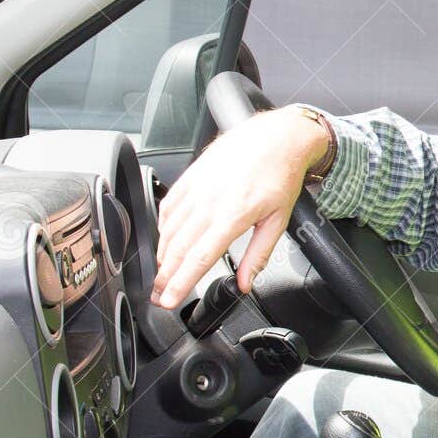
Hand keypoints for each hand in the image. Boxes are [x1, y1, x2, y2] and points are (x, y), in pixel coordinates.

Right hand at [152, 107, 332, 308]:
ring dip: (162, 255)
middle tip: (158, 295)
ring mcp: (196, 188)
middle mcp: (209, 201)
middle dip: (164, 276)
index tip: (168, 299)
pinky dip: (163, 227)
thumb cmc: (280, 175)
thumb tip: (245, 283)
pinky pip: (168, 207)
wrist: (276, 137)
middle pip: (177, 248)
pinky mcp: (190, 177)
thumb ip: (259, 255)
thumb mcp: (279, 220)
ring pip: (169, 229)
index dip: (180, 283)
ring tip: (161, 274)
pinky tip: (165, 240)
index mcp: (233, 214)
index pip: (199, 258)